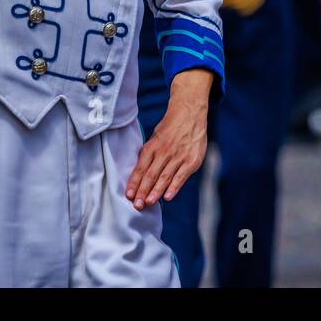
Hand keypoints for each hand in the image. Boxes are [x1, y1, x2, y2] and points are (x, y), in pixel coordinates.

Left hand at [126, 68, 211, 209]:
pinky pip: (181, 176)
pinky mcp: (191, 161)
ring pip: (165, 177)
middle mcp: (164, 152)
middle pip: (151, 175)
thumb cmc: (170, 128)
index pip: (140, 168)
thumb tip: (139, 172)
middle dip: (143, 191)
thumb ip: (149, 154)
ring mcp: (178, 157)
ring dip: (156, 192)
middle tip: (137, 205)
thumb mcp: (155, 137)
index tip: (128, 195)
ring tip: (148, 203)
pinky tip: (168, 197)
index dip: (134, 182)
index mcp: (152, 146)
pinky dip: (174, 187)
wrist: (189, 114)